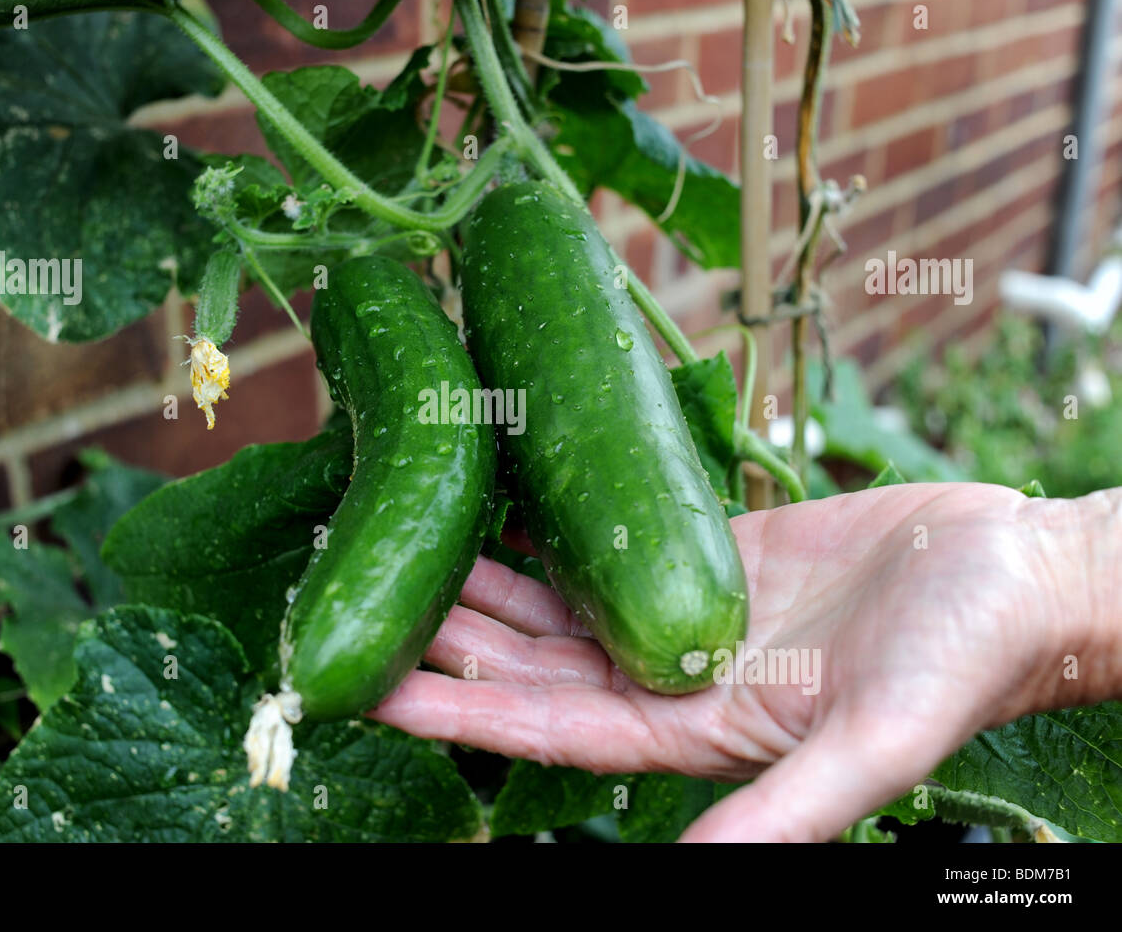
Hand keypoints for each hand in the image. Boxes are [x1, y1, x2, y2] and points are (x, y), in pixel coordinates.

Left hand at [372, 482, 1120, 840]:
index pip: (542, 722)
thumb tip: (698, 875)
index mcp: (692, 729)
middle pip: (531, 660)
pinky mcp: (717, 554)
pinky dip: (559, 524)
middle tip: (358, 597)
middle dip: (447, 636)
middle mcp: (673, 675)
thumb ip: (781, 815)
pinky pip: (614, 538)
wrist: (1020, 573)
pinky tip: (507, 502)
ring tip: (407, 544)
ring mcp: (688, 612)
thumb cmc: (965, 663)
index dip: (455, 708)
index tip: (373, 685)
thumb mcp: (873, 746)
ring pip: (561, 598)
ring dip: (487, 579)